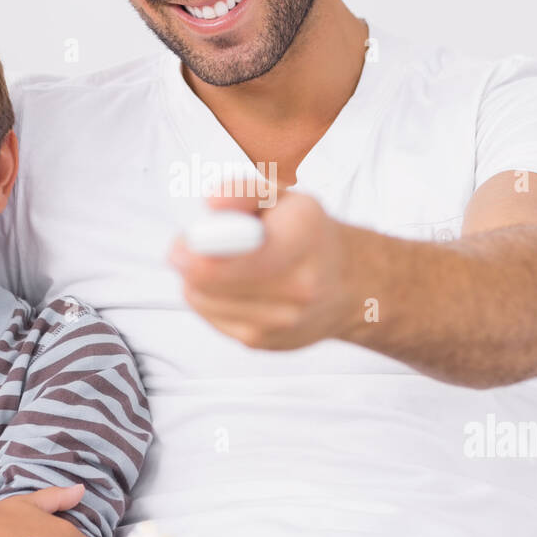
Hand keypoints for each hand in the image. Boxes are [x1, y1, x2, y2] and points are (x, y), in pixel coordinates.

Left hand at [168, 189, 359, 349]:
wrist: (351, 285)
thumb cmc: (309, 235)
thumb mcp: (282, 197)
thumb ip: (242, 192)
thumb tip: (211, 205)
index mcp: (300, 239)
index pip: (225, 260)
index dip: (193, 250)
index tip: (185, 240)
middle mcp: (296, 287)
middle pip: (204, 283)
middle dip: (189, 260)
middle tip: (197, 244)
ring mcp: (280, 322)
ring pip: (202, 301)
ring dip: (197, 281)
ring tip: (222, 264)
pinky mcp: (264, 343)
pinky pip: (212, 319)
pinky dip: (210, 300)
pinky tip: (233, 287)